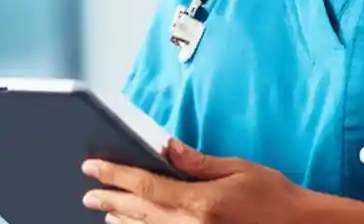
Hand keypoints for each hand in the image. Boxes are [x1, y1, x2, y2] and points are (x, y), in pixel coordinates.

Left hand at [80, 138, 309, 222]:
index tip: (92, 168)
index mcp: (199, 203)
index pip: (145, 186)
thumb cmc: (275, 197)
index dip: (115, 175)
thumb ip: (197, 162)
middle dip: (111, 201)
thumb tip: (166, 147)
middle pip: (139, 213)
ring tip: (106, 213)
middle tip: (88, 193)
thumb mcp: (238, 169)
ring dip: (124, 222)